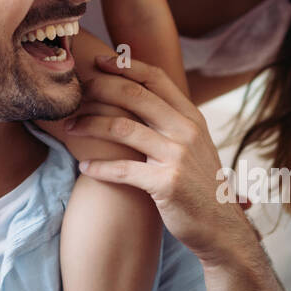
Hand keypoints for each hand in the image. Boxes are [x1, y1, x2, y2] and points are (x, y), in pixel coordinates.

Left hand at [64, 53, 255, 265]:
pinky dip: (99, 168)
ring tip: (70, 128)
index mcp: (191, 117)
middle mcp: (186, 131)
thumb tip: (137, 94)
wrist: (220, 228)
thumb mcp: (194, 145)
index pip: (155, 78)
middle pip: (134, 95)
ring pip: (122, 128)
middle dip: (98, 90)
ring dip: (89, 125)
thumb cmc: (198, 185)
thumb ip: (170, 121)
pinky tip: (83, 167)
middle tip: (75, 95)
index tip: (98, 62)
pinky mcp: (166, 184)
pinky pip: (122, 169)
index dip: (125, 66)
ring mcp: (177, 156)